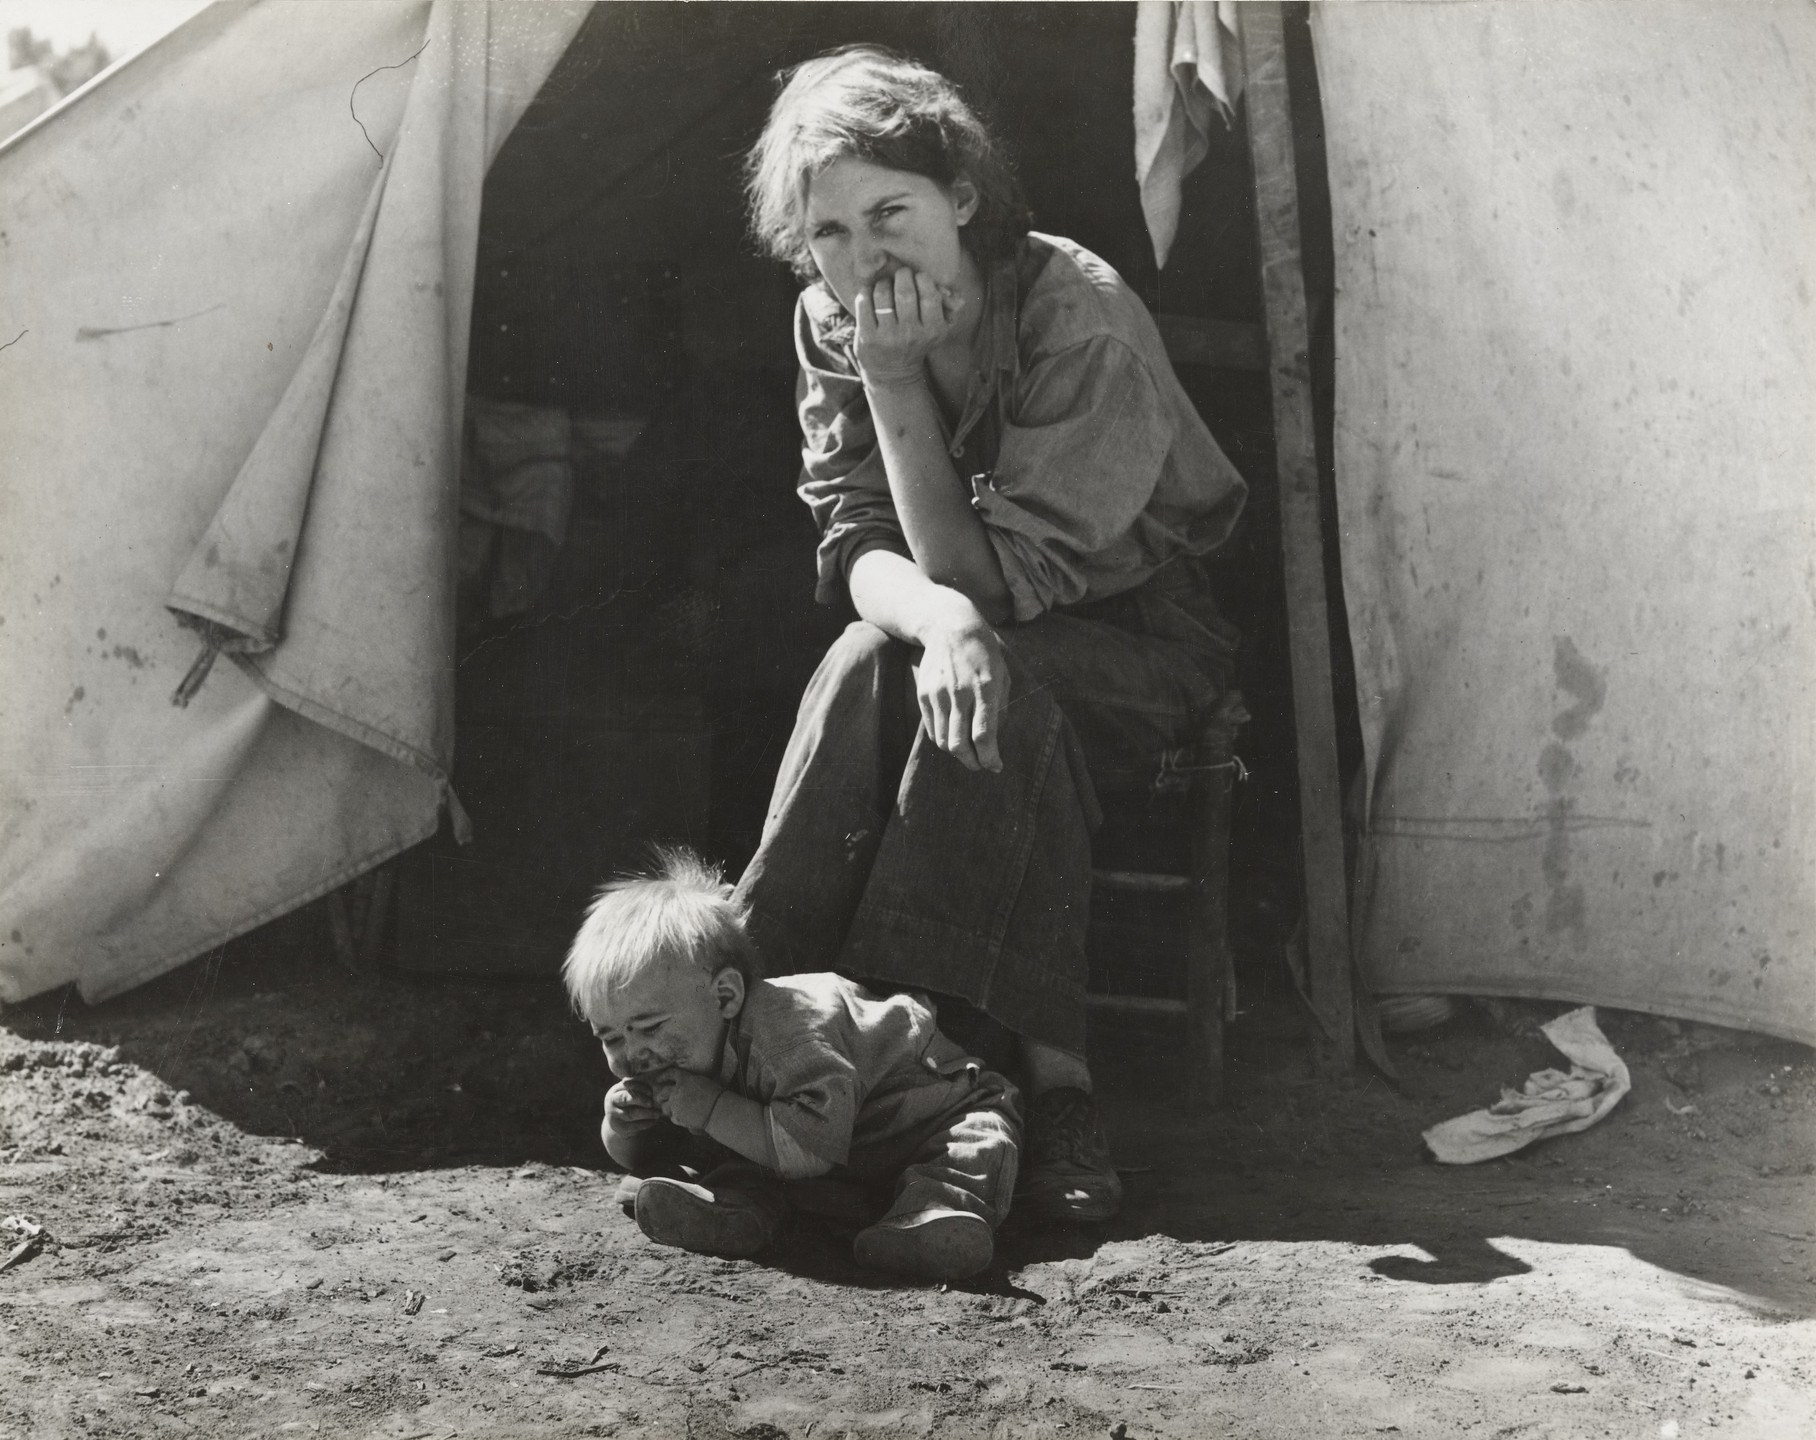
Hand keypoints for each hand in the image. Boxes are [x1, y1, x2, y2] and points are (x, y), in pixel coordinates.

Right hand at [604, 1077, 660, 1132]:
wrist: (619, 1122)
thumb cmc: (630, 1103)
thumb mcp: (631, 1093)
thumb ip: (639, 1088)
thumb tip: (658, 1083)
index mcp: (615, 1090)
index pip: (626, 1085)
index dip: (639, 1087)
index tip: (651, 1092)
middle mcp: (612, 1102)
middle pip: (625, 1098)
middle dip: (640, 1099)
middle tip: (651, 1103)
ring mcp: (614, 1115)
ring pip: (631, 1114)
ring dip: (647, 1113)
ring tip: (658, 1113)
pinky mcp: (620, 1128)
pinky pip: (633, 1126)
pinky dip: (645, 1123)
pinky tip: (653, 1121)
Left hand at [648, 1068, 722, 1131]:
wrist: (718, 1109)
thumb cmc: (717, 1096)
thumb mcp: (703, 1083)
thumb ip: (691, 1083)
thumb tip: (685, 1086)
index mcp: (685, 1079)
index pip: (671, 1073)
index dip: (664, 1076)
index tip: (659, 1079)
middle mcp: (677, 1090)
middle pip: (662, 1092)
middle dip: (660, 1096)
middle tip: (660, 1099)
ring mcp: (676, 1104)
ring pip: (665, 1107)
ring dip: (668, 1109)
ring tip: (672, 1112)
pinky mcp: (677, 1116)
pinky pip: (673, 1118)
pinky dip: (677, 1119)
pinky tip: (684, 1119)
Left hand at [853, 268, 962, 389]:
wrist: (893, 372)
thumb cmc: (918, 340)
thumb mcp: (939, 329)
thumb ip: (951, 308)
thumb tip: (958, 297)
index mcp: (933, 330)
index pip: (930, 296)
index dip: (923, 279)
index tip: (918, 277)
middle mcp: (911, 335)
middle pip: (905, 292)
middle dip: (903, 275)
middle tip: (901, 274)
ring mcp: (887, 337)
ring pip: (883, 294)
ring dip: (884, 282)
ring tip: (886, 285)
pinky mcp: (867, 338)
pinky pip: (864, 302)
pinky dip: (866, 292)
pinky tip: (871, 294)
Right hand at [913, 610, 1008, 772]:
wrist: (950, 626)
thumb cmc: (984, 654)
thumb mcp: (1002, 677)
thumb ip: (1000, 709)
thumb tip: (993, 743)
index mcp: (984, 689)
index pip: (984, 735)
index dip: (990, 758)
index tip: (996, 766)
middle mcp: (959, 693)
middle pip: (959, 745)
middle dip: (972, 762)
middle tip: (980, 764)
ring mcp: (938, 694)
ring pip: (943, 741)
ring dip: (957, 753)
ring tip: (968, 751)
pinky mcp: (923, 694)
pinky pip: (932, 729)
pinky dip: (943, 739)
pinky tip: (954, 735)